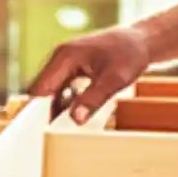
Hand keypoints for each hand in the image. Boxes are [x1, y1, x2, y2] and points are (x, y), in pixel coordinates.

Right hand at [28, 26, 151, 124]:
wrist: (141, 41)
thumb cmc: (130, 55)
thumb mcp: (115, 80)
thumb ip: (93, 99)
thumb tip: (75, 119)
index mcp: (65, 56)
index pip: (40, 88)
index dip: (36, 111)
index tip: (39, 132)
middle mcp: (60, 57)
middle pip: (42, 91)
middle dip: (44, 112)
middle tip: (50, 136)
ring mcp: (64, 62)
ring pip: (50, 92)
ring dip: (55, 109)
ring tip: (60, 130)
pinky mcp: (71, 68)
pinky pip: (60, 89)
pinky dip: (64, 103)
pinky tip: (74, 115)